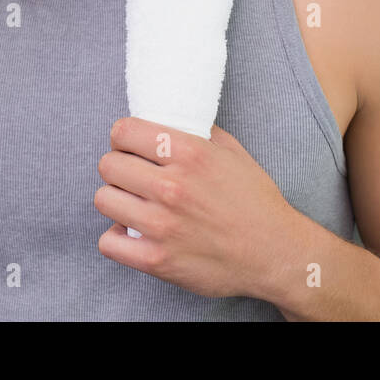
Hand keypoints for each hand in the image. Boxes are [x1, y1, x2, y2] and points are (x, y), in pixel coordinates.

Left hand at [95, 117, 298, 299]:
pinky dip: (116, 238)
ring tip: (133, 204)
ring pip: (103, 199)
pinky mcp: (157, 259)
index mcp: (189, 153)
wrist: (275, 253)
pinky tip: (132, 234)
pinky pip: (108, 242)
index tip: (129, 148)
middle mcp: (171, 185)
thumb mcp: (232, 152)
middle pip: (108, 165)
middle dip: (118, 168)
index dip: (122, 138)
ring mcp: (161, 224)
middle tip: (132, 177)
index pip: (124, 131)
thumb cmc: (256, 201)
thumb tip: (168, 120)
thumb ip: (197, 133)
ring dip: (116, 200)